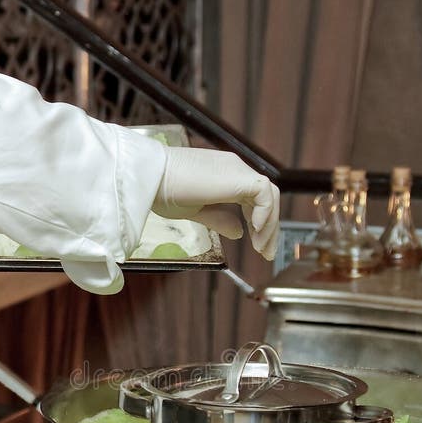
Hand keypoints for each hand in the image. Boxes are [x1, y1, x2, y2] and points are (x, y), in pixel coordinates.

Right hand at [152, 147, 279, 259]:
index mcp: (225, 175)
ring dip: (269, 225)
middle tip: (266, 253)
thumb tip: (239, 232)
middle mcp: (235, 169)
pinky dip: (265, 214)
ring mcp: (238, 170)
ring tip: (260, 248)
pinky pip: (264, 194)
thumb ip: (220, 219)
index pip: (254, 199)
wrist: (151, 178)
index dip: (259, 223)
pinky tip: (255, 231)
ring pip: (270, 196)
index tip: (258, 245)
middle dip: (270, 228)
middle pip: (266, 198)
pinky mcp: (239, 176)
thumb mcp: (196, 210)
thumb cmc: (163, 192)